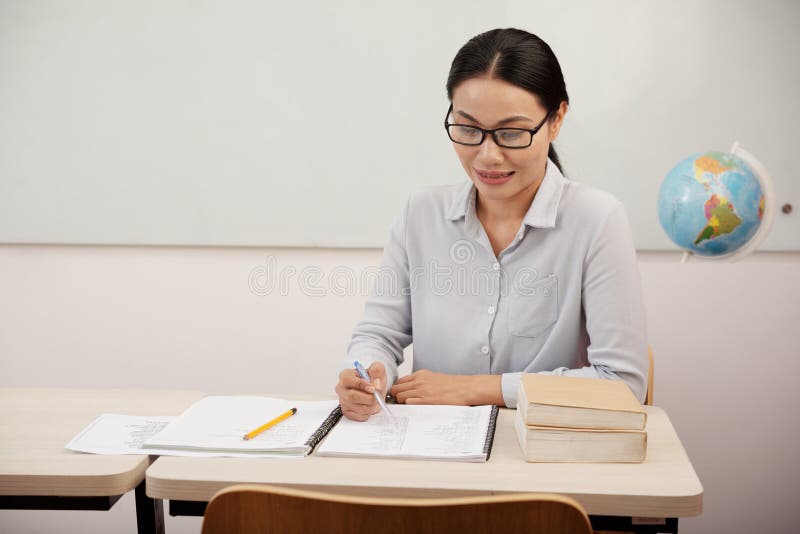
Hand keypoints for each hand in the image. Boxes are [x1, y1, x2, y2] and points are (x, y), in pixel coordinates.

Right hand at [335, 362, 386, 420]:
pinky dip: (369, 413)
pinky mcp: (347, 412)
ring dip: (371, 406)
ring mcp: (343, 401)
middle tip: (376, 396)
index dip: (362, 385)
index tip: (373, 388)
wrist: (374, 389)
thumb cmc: (372, 379)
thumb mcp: (377, 369)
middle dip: (368, 398)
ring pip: (358, 408)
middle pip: (352, 397)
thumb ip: (377, 371)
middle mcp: (341, 389)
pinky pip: (360, 416)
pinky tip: (369, 406)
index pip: (348, 380)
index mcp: (345, 376)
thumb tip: (376, 383)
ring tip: (375, 401)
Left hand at [390, 371, 504, 405]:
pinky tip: (414, 409)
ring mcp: (421, 390)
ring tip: (408, 408)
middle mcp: (419, 381)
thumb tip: (409, 390)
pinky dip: (408, 407)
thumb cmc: (453, 385)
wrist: (466, 388)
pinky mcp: (426, 400)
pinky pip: (408, 403)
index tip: (397, 396)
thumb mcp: (434, 378)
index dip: (396, 390)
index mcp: (420, 375)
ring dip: (401, 403)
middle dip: (395, 397)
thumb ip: (420, 382)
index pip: (399, 382)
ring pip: (400, 397)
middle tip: (399, 404)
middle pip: (396, 389)